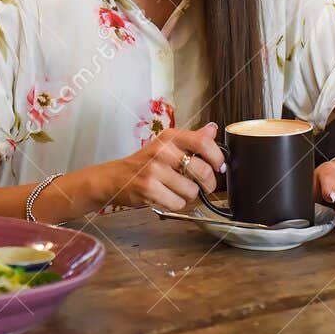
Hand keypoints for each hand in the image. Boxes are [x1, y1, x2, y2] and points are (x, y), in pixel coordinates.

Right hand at [102, 124, 223, 212]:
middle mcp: (162, 151)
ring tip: (176, 190)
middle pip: (202, 170)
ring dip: (188, 196)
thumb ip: (192, 139)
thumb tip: (213, 129)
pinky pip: (178, 203)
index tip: (218, 166)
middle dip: (207, 183)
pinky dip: (176, 204)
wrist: (116, 177)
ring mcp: (154, 170)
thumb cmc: (144, 163)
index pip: (203, 142)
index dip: (217, 157)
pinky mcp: (149, 189)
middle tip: (202, 185)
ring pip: (192, 191)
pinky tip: (166, 197)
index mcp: (169, 137)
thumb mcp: (167, 146)